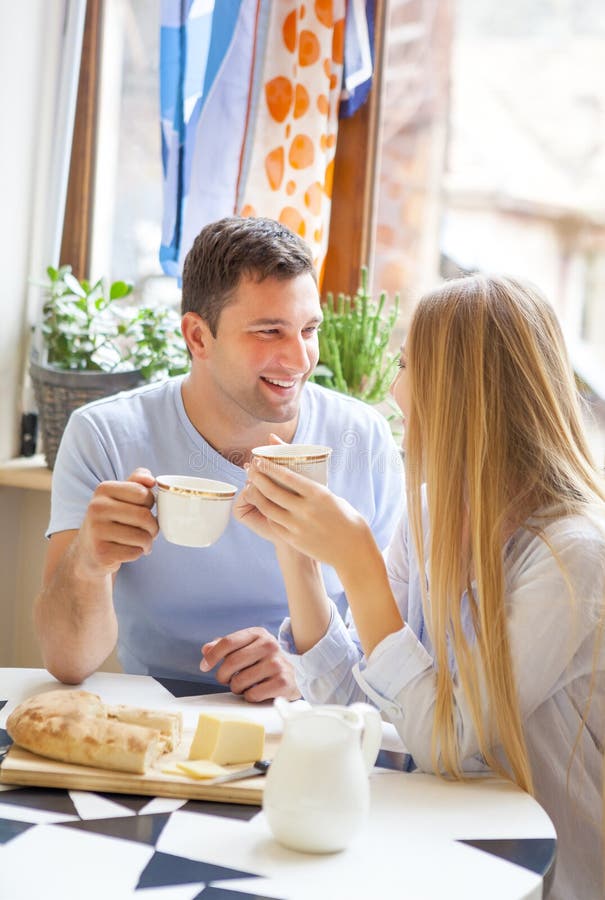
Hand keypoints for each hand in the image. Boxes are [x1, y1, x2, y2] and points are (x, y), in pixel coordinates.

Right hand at [74, 467, 158, 578]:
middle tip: (150, 531)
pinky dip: (138, 553)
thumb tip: (151, 480)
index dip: (150, 503)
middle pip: (144, 516)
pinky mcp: (101, 552)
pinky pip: (135, 552)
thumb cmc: (111, 520)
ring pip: (142, 536)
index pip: (143, 493)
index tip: (144, 509)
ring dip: (148, 542)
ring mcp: (96, 530)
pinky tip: (128, 550)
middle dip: (153, 527)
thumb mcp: (120, 496)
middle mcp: (96, 507)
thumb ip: (137, 481)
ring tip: (140, 542)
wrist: (87, 550)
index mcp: (103, 489)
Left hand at [200, 627, 300, 701]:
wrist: (295, 676)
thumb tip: (205, 649)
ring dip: (236, 688)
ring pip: (239, 681)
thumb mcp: (247, 648)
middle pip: (231, 663)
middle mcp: (269, 645)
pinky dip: (249, 697)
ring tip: (245, 685)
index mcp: (258, 633)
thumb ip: (226, 647)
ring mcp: (277, 663)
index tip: (204, 666)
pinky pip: (252, 695)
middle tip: (226, 680)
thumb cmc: (264, 662)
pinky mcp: (282, 682)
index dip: (212, 656)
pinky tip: (257, 691)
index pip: (228, 642)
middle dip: (223, 676)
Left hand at [239, 459, 369, 568]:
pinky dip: (266, 512)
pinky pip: (273, 523)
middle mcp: (306, 509)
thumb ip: (310, 482)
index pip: (287, 476)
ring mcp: (298, 526)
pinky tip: (263, 505)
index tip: (259, 459)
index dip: (269, 467)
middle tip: (249, 469)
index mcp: (318, 494)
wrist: (352, 549)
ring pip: (268, 508)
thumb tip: (292, 465)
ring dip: (255, 495)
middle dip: (257, 477)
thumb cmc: (344, 517)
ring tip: (250, 486)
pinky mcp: (294, 539)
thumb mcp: (330, 495)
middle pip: (272, 491)